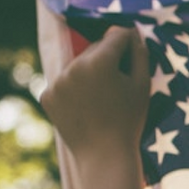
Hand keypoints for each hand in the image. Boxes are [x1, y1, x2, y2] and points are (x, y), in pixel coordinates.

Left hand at [38, 26, 149, 161]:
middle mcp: (74, 66)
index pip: (117, 35)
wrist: (104, 156)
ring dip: (90, 72)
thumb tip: (132, 33)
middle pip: (96, 49)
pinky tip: (85, 106)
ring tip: (101, 97)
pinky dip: (74, 89)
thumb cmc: (129, 121)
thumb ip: (139, 53)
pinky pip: (65, 82)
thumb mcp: (142, 85)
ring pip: (79, 65)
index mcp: (99, 61)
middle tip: (118, 84)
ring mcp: (57, 81)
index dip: (129, 44)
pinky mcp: (46, 95)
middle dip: (108, 59)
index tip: (134, 57)